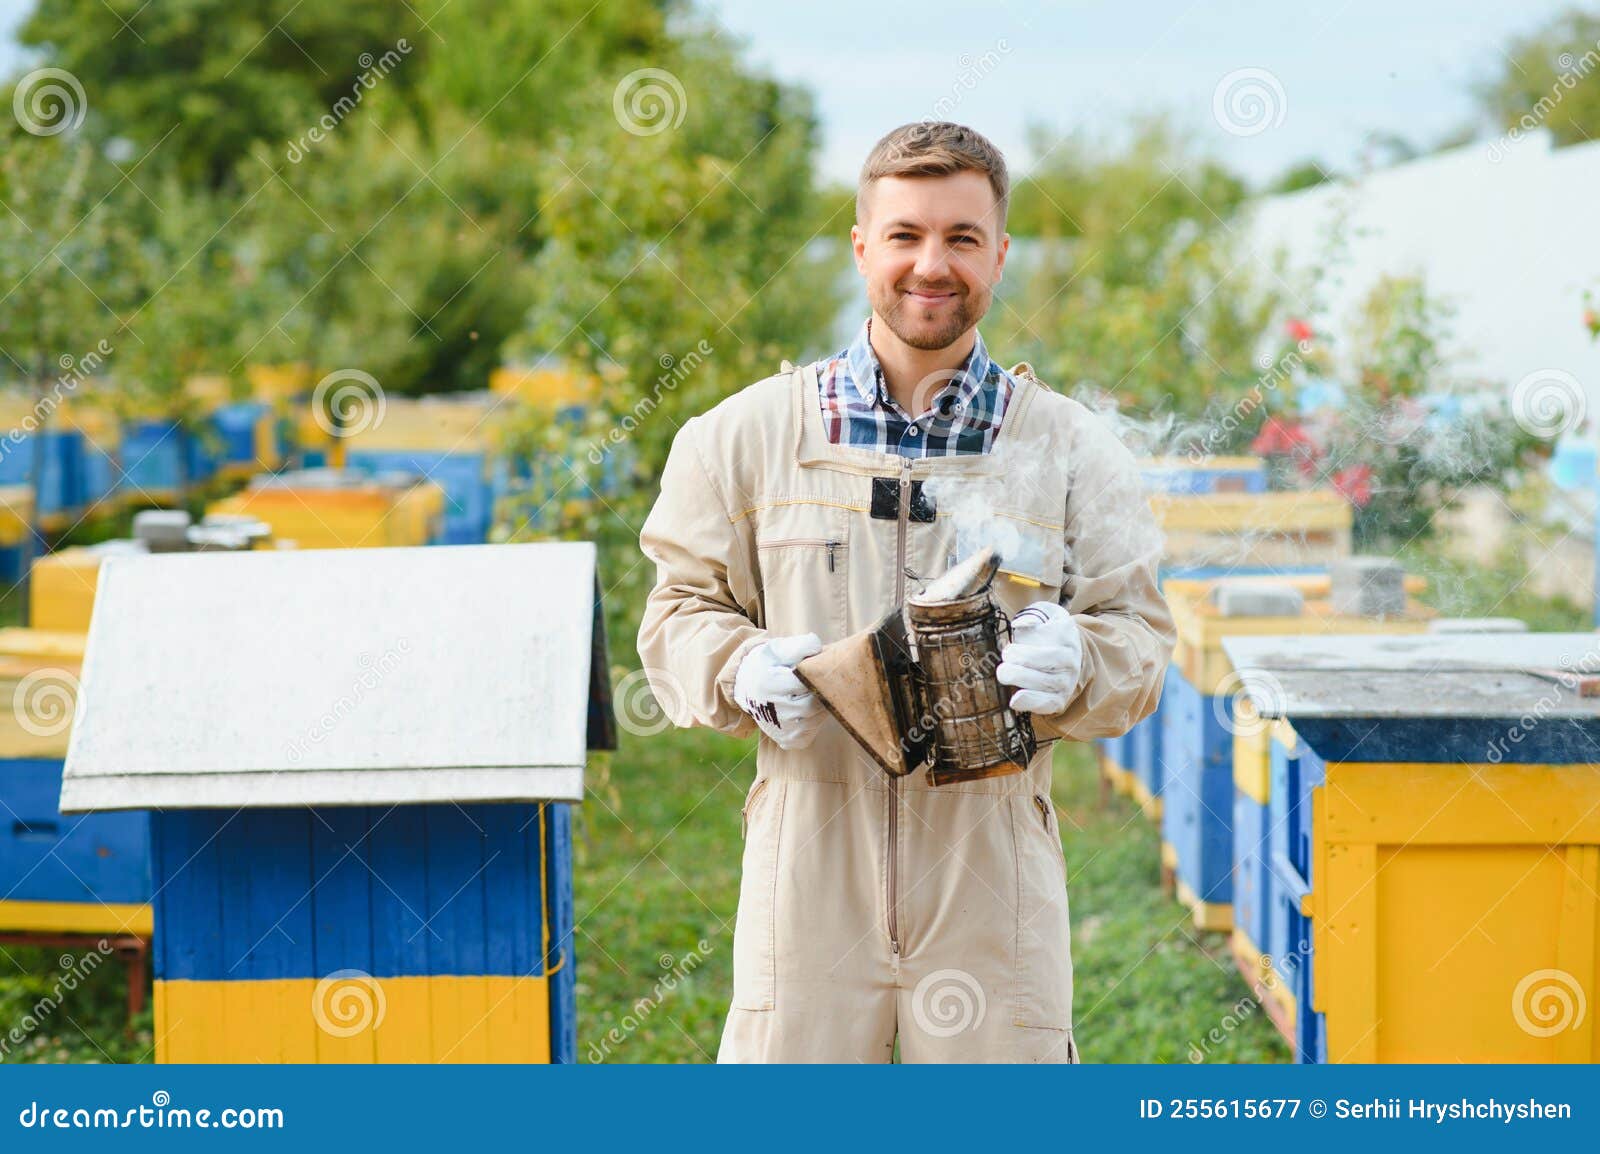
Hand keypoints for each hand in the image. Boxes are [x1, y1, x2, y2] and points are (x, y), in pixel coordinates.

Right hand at [734, 633, 824, 748]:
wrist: (749, 688)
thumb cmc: (769, 665)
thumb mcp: (778, 649)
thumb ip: (799, 646)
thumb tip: (818, 648)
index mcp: (770, 684)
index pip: (807, 682)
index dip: (817, 675)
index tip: (818, 669)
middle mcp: (774, 710)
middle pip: (815, 703)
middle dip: (821, 691)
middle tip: (820, 682)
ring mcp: (782, 729)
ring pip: (818, 717)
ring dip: (821, 704)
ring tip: (812, 693)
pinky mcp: (789, 740)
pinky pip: (814, 730)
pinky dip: (815, 719)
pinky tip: (807, 707)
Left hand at [997, 601, 1083, 715]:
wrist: (1067, 657)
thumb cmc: (1048, 632)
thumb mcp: (1045, 615)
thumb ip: (1033, 615)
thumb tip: (1019, 625)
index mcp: (1067, 633)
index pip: (1052, 634)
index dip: (1032, 634)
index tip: (1012, 635)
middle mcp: (1070, 658)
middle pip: (1050, 659)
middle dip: (1023, 657)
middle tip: (1006, 654)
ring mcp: (1067, 681)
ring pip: (1046, 682)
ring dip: (1021, 678)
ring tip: (1004, 672)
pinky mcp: (1059, 699)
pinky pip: (1047, 703)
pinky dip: (1030, 703)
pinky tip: (1014, 700)